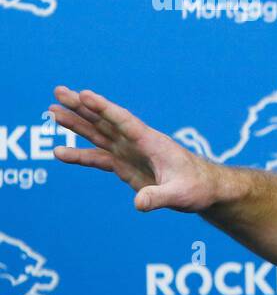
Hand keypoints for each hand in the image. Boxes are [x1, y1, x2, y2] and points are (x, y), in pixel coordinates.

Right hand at [49, 86, 221, 212]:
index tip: (84, 94)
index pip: (124, 122)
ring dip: (77, 123)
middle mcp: (138, 143)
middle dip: (82, 107)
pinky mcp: (126, 165)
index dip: (104, 108)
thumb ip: (159, 197)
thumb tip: (138, 203)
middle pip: (106, 121)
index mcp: (152, 142)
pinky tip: (60, 153)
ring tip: (52, 111)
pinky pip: (98, 158)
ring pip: (99, 134)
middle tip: (59, 91)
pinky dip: (80, 155)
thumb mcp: (180, 195)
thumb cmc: (197, 188)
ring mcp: (130, 153)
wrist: (205, 189)